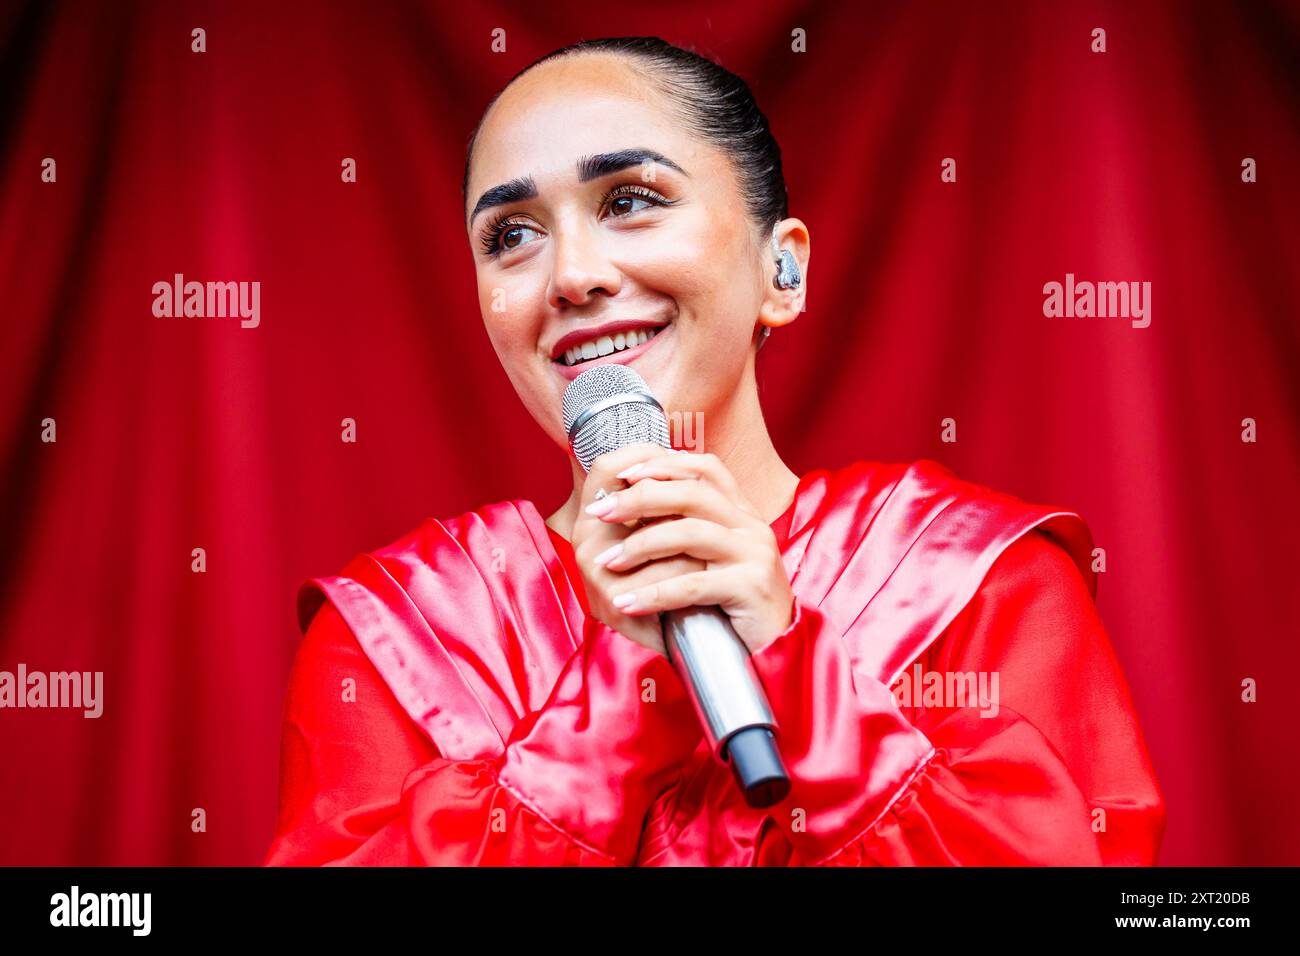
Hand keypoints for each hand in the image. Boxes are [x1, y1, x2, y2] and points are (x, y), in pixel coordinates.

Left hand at [580, 449, 795, 655]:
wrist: (776, 648)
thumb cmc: (733, 605)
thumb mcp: (710, 559)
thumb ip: (685, 531)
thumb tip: (628, 507)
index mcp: (742, 512)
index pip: (704, 469)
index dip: (663, 465)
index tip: (623, 474)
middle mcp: (751, 525)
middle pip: (691, 493)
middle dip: (638, 499)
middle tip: (600, 513)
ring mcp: (754, 553)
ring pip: (689, 533)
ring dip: (639, 546)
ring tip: (605, 562)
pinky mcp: (751, 586)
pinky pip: (693, 584)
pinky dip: (654, 593)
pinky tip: (626, 603)